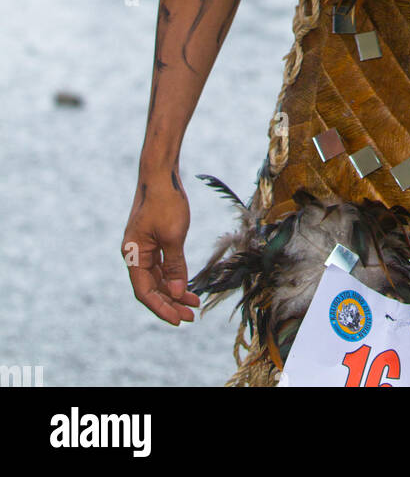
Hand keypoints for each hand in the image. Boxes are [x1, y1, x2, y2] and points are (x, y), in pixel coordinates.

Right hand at [122, 174, 199, 324]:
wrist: (161, 173)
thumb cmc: (165, 201)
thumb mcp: (173, 236)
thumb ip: (174, 265)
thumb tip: (176, 291)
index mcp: (133, 255)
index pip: (144, 291)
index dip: (161, 308)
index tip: (178, 320)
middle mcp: (134, 254)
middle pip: (151, 288)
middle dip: (170, 303)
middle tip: (190, 316)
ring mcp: (143, 248)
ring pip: (157, 278)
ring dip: (174, 292)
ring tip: (193, 305)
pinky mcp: (152, 241)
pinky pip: (161, 266)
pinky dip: (174, 277)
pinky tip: (187, 285)